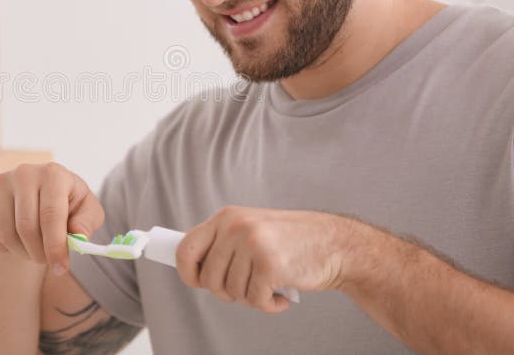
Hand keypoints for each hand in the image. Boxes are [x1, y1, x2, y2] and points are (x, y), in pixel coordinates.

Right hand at [0, 162, 103, 274]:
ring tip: (36, 252)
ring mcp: (1, 185)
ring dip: (23, 253)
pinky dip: (6, 248)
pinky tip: (19, 241)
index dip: (55, 246)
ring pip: (7, 234)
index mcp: (53, 174)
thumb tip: (78, 234)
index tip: (61, 268)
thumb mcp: (88, 211)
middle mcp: (25, 174)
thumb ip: (87, 222)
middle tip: (49, 262)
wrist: (41, 197)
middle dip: (39, 253)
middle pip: (27, 227)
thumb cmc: (68, 204)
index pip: (51, 214)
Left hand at [175, 206, 357, 312]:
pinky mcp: (269, 264)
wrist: (335, 244)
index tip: (198, 282)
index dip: (188, 272)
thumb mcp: (252, 230)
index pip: (187, 248)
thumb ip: (224, 244)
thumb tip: (191, 268)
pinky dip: (269, 305)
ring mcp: (251, 244)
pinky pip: (255, 301)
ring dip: (252, 297)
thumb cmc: (292, 242)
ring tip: (271, 284)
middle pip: (209, 279)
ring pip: (232, 292)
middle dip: (228, 291)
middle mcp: (235, 227)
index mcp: (226, 217)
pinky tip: (283, 294)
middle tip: (250, 286)